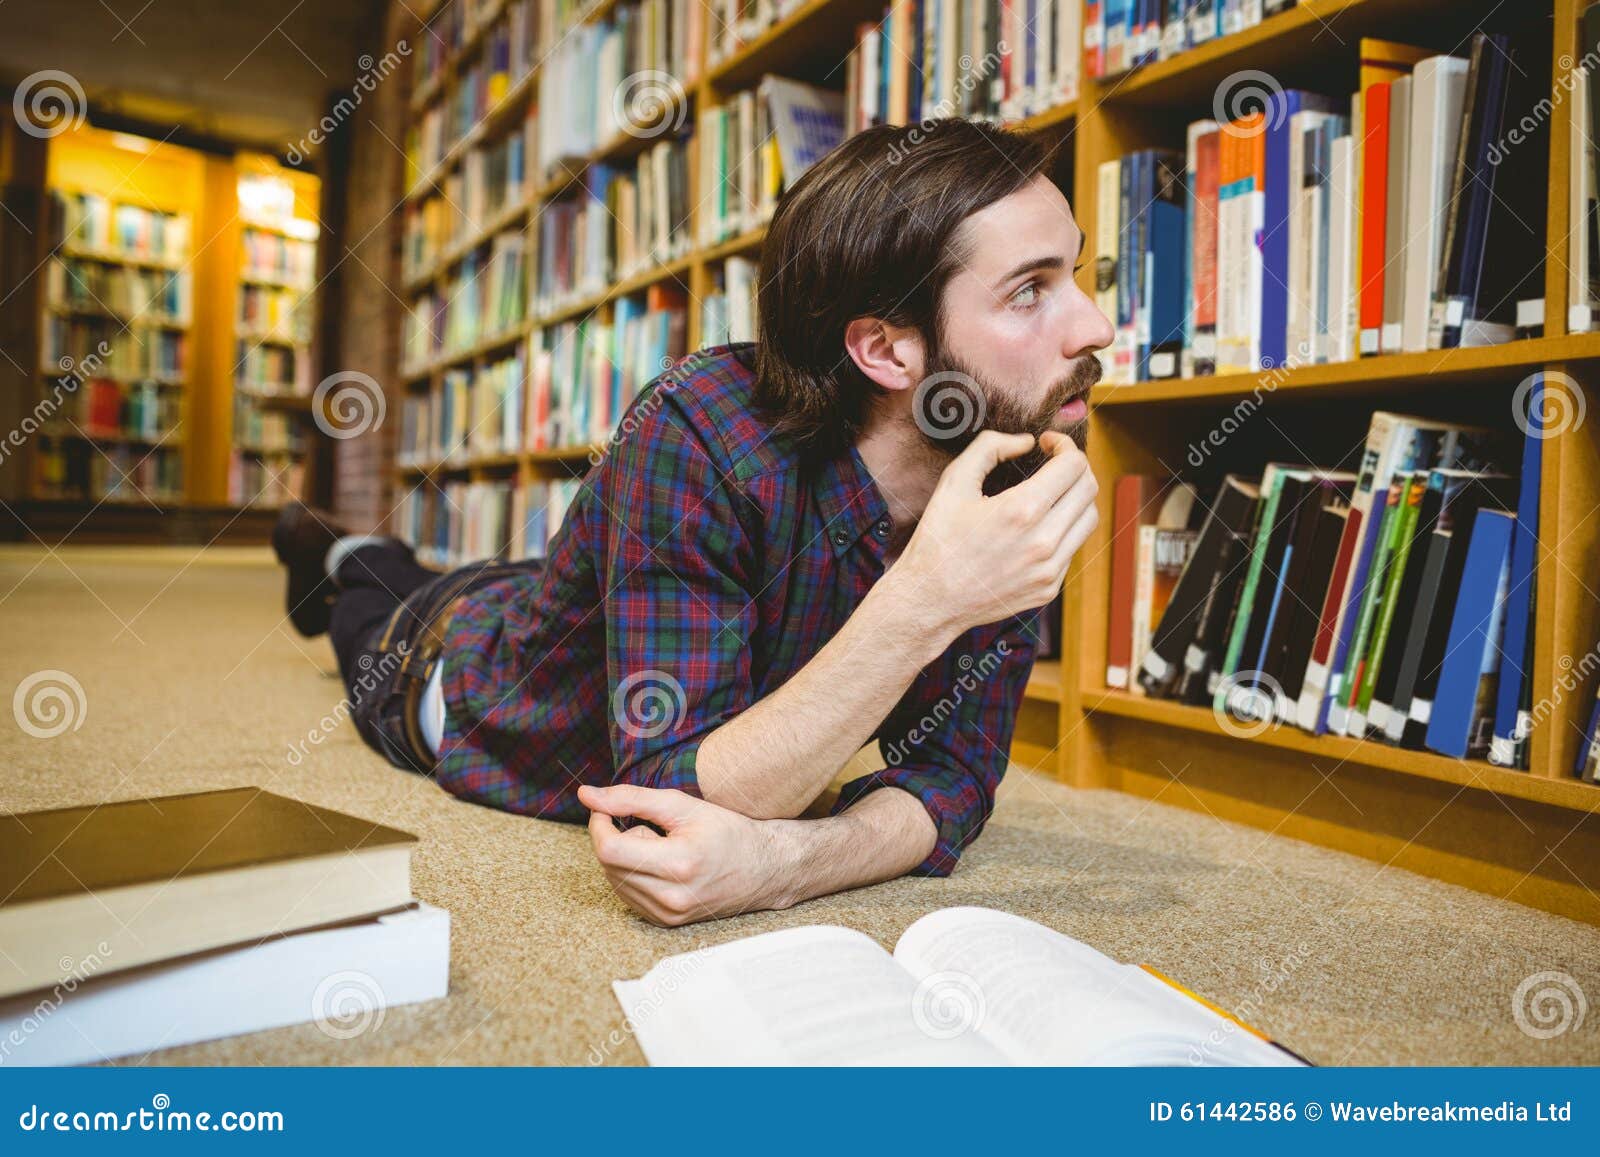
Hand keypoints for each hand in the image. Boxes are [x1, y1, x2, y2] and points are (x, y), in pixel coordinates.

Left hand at [578, 784, 794, 926]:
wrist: (764, 869)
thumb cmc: (728, 831)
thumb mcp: (683, 806)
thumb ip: (632, 798)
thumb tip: (586, 795)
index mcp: (678, 865)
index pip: (610, 849)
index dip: (599, 823)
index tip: (607, 808)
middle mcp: (671, 897)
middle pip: (609, 864)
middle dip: (615, 837)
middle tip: (646, 824)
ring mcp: (668, 914)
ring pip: (614, 880)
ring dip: (623, 857)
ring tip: (659, 846)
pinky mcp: (666, 922)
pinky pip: (627, 895)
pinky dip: (632, 875)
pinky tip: (658, 865)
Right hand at [890, 428, 1098, 637]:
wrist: (930, 600)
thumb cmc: (938, 540)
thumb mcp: (953, 482)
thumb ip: (989, 448)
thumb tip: (1026, 442)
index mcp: (1021, 511)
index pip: (1073, 465)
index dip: (1064, 445)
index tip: (1047, 443)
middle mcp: (1043, 542)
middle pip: (1088, 488)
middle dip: (1074, 466)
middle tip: (1053, 463)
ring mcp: (1049, 569)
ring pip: (1089, 519)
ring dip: (1075, 497)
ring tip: (1050, 493)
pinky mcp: (1049, 587)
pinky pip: (1072, 548)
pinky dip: (1063, 529)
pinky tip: (1036, 527)